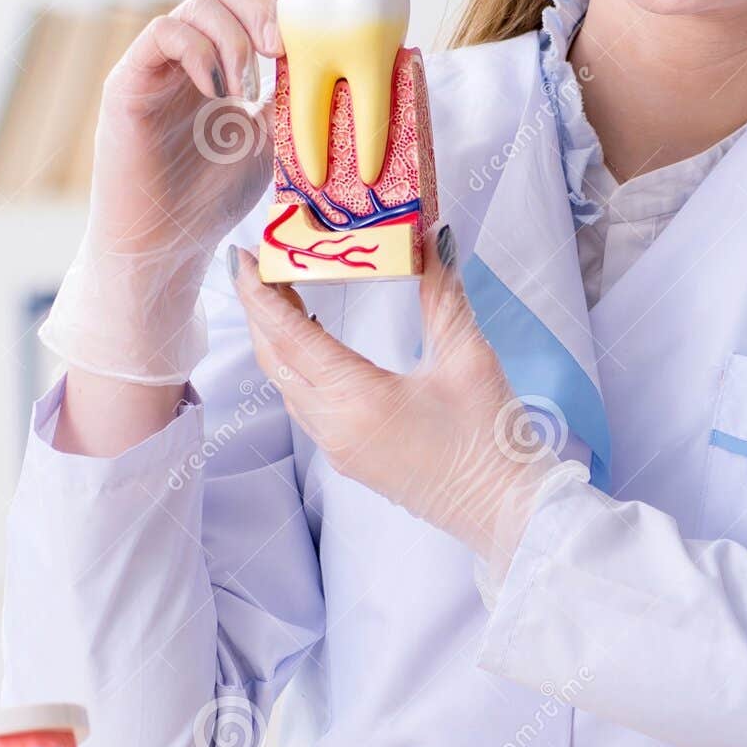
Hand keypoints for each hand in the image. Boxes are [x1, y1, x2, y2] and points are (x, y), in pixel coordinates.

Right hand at [39, 0, 332, 384]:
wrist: (166, 244)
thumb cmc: (214, 195)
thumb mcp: (273, 138)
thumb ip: (295, 99)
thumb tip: (347, 72)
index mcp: (225, 58)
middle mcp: (190, 52)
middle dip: (263, 1)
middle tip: (286, 43)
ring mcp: (157, 65)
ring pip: (197, 6)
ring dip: (236, 34)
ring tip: (254, 83)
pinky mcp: (128, 83)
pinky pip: (163, 35)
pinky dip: (199, 50)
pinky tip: (220, 88)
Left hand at [228, 228, 567, 563]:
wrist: (505, 509)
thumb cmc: (491, 438)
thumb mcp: (469, 357)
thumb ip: (443, 295)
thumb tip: (432, 237)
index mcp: (358, 399)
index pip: (290, 335)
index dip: (260, 291)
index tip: (242, 254)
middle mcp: (335, 427)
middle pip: (277, 360)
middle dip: (261, 309)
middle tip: (262, 262)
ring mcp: (339, 448)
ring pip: (287, 385)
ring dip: (277, 339)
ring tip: (283, 292)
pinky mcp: (350, 459)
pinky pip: (306, 406)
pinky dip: (298, 367)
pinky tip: (313, 342)